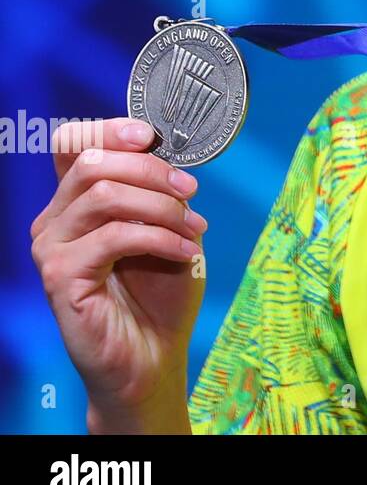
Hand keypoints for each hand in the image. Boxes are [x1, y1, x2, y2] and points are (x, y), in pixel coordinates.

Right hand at [30, 117, 207, 432]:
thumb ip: (160, 192)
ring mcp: (53, 248)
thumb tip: (169, 162)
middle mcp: (56, 220)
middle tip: (190, 191)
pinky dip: (160, 238)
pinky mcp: (61, 277)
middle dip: (152, 170)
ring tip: (194, 229)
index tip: (152, 136)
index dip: (111, 129)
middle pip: (95, 163)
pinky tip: (186, 252)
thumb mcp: (169, 228)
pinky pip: (114, 236)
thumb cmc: (160, 291)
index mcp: (77, 202)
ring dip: (162, 207)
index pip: (75, 144)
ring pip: (106, 195)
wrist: (154, 354)